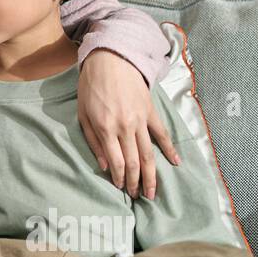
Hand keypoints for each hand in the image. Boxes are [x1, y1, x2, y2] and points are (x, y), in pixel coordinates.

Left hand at [76, 48, 181, 199]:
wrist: (111, 59)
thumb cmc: (91, 86)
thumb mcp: (82, 114)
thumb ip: (93, 141)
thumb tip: (104, 166)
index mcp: (106, 128)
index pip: (116, 162)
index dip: (121, 179)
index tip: (122, 189)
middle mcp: (125, 127)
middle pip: (134, 162)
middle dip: (137, 182)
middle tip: (139, 197)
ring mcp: (140, 119)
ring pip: (149, 153)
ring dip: (152, 175)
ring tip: (153, 192)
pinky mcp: (151, 111)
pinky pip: (162, 133)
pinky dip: (170, 149)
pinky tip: (175, 163)